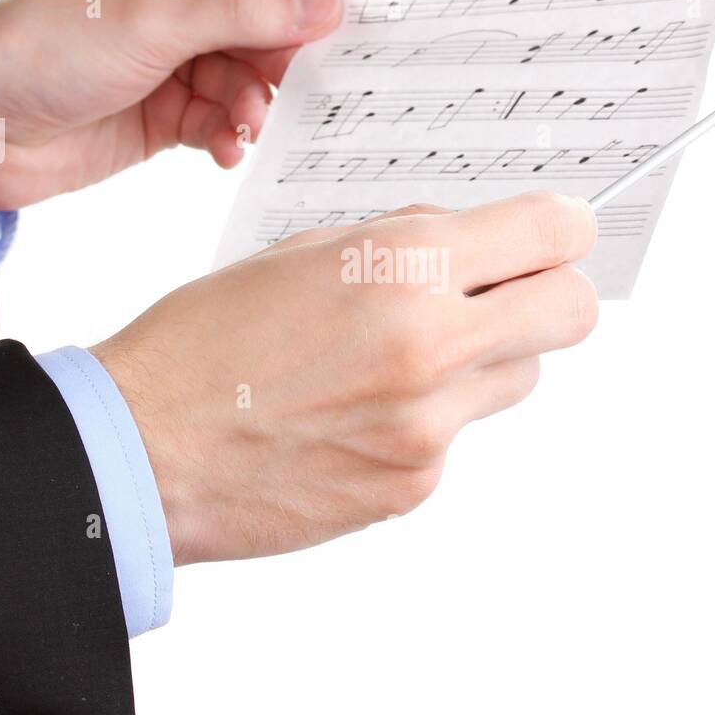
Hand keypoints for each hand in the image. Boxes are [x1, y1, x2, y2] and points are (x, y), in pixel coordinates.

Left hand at [0, 0, 342, 208]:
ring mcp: (177, 53)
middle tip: (289, 96)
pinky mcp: (169, 107)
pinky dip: (227, 135)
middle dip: (280, 65)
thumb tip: (329, 3)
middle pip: (268, 26)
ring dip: (251, 107)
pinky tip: (222, 150)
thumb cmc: (48, 50)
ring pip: (249, 78)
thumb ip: (247, 16)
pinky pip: (222, 118)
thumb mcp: (155, 26)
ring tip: (239, 127)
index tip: (348, 35)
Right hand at [91, 192, 598, 563]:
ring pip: (519, 377)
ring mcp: (428, 427)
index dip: (561, 227)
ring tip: (398, 361)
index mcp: (403, 266)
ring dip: (484, 359)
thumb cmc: (203, 342)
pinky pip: (457, 436)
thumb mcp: (300, 253)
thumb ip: (398, 241)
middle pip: (571, 312)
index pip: (553, 232)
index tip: (555, 232)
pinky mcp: (413, 487)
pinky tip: (356, 415)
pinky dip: (426, 419)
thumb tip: (466, 241)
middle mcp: (432, 345)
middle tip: (504, 295)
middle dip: (550, 295)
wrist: (143, 450)